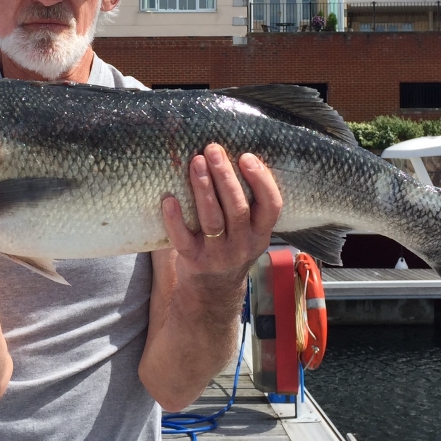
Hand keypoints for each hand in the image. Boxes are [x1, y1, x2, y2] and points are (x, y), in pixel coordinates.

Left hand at [160, 144, 281, 282]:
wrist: (212, 291)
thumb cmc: (229, 246)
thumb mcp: (248, 231)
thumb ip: (245, 203)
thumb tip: (228, 156)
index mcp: (261, 233)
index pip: (271, 205)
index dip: (262, 180)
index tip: (246, 156)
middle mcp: (243, 245)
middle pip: (237, 207)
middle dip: (225, 176)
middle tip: (213, 150)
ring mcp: (218, 255)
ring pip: (212, 219)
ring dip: (203, 188)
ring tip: (196, 162)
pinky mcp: (193, 261)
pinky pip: (183, 239)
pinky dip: (175, 219)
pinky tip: (168, 199)